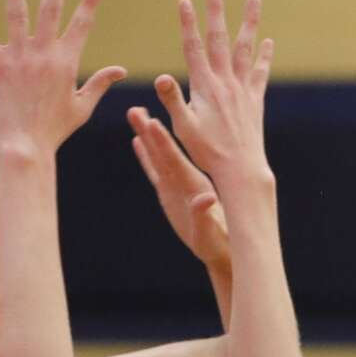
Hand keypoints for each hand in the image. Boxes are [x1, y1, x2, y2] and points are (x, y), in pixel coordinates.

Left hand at [0, 0, 125, 158]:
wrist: (26, 149)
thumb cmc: (54, 131)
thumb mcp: (82, 107)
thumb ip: (100, 84)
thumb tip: (120, 70)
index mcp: (66, 63)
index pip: (81, 26)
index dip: (90, 3)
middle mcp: (43, 55)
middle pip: (51, 10)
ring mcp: (19, 58)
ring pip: (17, 15)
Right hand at [127, 105, 229, 267]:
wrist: (221, 247)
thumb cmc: (218, 241)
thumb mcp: (210, 231)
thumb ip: (204, 215)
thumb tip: (205, 199)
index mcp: (194, 185)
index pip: (175, 160)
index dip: (162, 142)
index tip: (151, 122)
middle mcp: (184, 180)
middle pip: (163, 152)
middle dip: (150, 132)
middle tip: (135, 110)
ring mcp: (176, 185)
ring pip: (158, 157)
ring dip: (146, 137)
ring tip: (134, 114)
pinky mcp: (170, 194)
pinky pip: (156, 172)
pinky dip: (147, 157)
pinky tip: (137, 142)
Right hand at [154, 0, 273, 182]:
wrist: (241, 169)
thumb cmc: (208, 153)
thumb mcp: (183, 128)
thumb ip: (172, 100)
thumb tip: (160, 77)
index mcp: (205, 87)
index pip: (193, 48)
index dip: (188, 24)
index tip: (184, 0)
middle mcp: (226, 82)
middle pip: (219, 39)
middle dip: (216, 11)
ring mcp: (242, 89)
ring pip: (245, 48)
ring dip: (248, 22)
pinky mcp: (255, 100)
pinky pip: (259, 72)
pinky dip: (263, 55)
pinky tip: (267, 41)